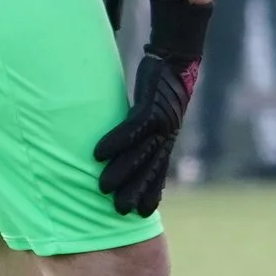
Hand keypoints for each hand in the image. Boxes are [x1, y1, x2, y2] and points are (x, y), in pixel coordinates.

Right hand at [95, 51, 196, 215]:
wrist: (177, 61)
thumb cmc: (160, 88)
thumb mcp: (153, 113)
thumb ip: (141, 130)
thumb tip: (115, 146)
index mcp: (166, 139)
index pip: (159, 171)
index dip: (152, 192)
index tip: (143, 214)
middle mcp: (165, 135)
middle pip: (150, 168)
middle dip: (136, 190)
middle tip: (120, 212)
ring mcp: (160, 122)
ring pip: (140, 152)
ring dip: (122, 171)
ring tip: (102, 189)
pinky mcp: (151, 107)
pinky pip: (132, 128)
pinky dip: (116, 141)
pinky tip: (98, 154)